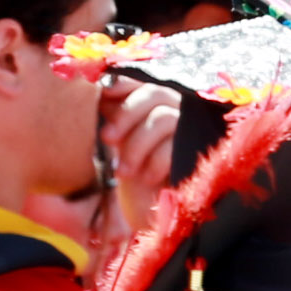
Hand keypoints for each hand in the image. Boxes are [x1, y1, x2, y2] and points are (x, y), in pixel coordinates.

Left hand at [100, 81, 179, 201]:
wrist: (147, 208)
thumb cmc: (128, 169)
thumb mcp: (115, 140)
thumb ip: (109, 114)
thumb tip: (95, 89)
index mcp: (154, 102)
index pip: (141, 81)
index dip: (123, 83)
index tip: (104, 93)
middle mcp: (176, 109)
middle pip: (154, 94)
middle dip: (126, 114)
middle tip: (106, 138)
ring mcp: (189, 129)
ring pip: (163, 118)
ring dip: (137, 144)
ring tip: (122, 171)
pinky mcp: (196, 151)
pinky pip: (175, 146)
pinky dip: (154, 162)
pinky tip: (144, 178)